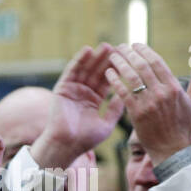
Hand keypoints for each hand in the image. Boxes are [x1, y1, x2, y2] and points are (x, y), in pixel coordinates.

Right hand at [31, 44, 124, 169]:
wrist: (66, 145)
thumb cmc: (85, 140)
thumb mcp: (107, 124)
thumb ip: (116, 109)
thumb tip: (128, 95)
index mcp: (93, 101)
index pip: (107, 81)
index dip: (117, 70)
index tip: (128, 59)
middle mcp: (83, 94)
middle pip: (97, 73)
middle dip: (108, 60)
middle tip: (120, 47)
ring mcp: (72, 90)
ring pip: (86, 69)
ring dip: (95, 57)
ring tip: (106, 45)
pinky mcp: (62, 89)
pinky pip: (71, 71)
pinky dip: (79, 60)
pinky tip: (87, 50)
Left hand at [105, 43, 190, 167]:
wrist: (171, 148)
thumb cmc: (182, 124)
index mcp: (174, 87)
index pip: (157, 62)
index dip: (145, 51)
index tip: (135, 44)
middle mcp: (161, 93)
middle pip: (142, 66)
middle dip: (129, 54)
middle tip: (120, 47)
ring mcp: (148, 103)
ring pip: (131, 77)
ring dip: (120, 64)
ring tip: (112, 56)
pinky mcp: (136, 114)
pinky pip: (123, 93)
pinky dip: (115, 81)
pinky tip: (108, 73)